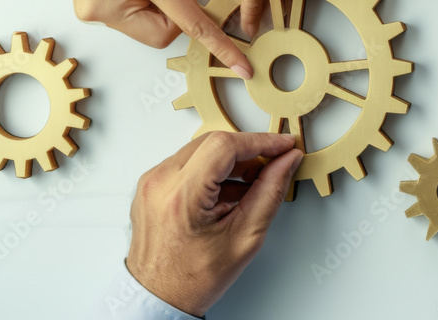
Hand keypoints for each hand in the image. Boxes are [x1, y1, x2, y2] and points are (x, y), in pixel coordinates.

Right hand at [10, 0, 252, 78]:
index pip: (185, 18)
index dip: (217, 42)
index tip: (240, 65)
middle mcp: (110, 1)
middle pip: (167, 32)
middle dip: (178, 12)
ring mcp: (96, 12)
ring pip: (151, 29)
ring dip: (159, 6)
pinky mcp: (91, 14)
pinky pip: (133, 22)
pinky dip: (143, 4)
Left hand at [126, 131, 302, 315]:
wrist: (158, 296)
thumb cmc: (193, 277)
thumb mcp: (244, 237)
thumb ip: (270, 191)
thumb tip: (286, 162)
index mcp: (181, 197)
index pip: (225, 146)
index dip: (261, 142)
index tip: (283, 145)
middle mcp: (159, 183)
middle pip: (213, 143)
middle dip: (248, 150)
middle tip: (272, 164)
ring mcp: (151, 182)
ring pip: (201, 150)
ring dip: (231, 161)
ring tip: (251, 184)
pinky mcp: (151, 184)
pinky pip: (187, 162)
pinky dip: (212, 170)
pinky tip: (229, 191)